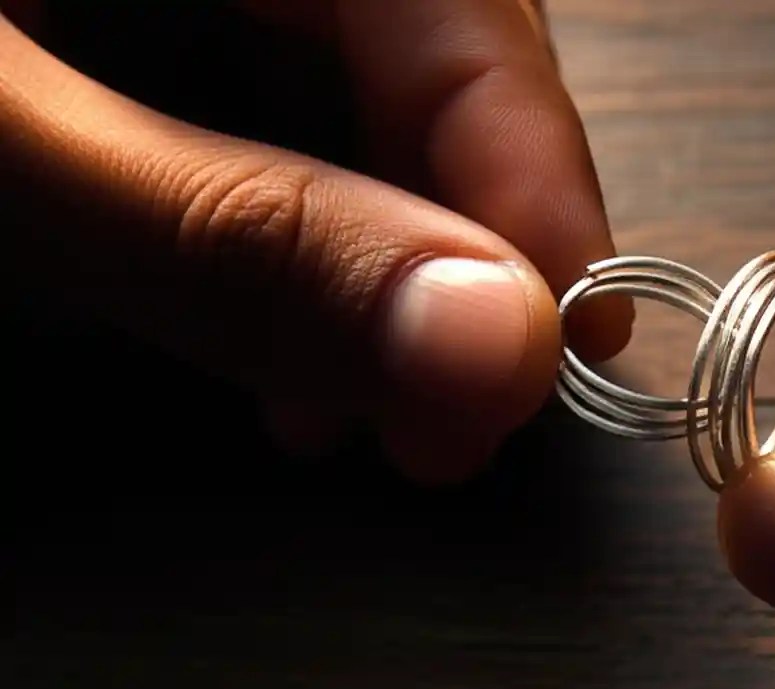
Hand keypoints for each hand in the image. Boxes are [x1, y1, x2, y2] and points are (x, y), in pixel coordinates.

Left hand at [0, 2, 630, 482]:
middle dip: (457, 247)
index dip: (535, 169)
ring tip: (350, 415)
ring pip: (364, 114)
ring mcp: (196, 0)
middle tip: (459, 414)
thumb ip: (231, 238)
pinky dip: (303, 254)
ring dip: (382, 273)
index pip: (457, 1)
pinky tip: (285, 351)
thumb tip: (488, 341)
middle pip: (430, 66)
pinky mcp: (156, 53)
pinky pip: (283, 135)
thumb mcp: (1, 160)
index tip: (571, 334)